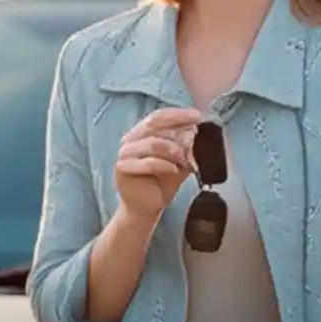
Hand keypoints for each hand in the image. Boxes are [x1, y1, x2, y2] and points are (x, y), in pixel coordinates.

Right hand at [115, 107, 201, 223]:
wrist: (146, 207)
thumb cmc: (161, 182)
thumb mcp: (179, 160)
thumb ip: (186, 146)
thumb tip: (197, 131)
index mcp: (141, 132)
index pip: (159, 116)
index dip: (178, 114)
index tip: (197, 115)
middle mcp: (130, 139)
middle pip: (154, 124)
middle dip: (178, 124)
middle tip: (195, 131)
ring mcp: (124, 153)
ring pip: (153, 143)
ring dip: (174, 150)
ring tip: (185, 160)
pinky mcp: (123, 169)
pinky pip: (148, 162)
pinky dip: (165, 165)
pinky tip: (174, 170)